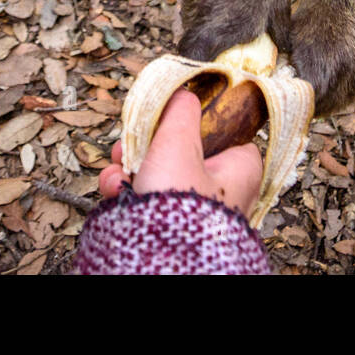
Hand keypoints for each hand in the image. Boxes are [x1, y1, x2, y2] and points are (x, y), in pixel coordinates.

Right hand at [99, 89, 262, 217]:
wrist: (158, 261)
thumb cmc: (180, 206)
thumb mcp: (178, 143)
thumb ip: (180, 111)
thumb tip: (183, 93)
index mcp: (241, 167)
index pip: (219, 131)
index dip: (186, 122)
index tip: (161, 119)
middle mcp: (224, 191)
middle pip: (180, 152)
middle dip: (145, 149)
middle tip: (128, 149)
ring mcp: (197, 212)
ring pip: (158, 177)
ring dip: (129, 173)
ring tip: (116, 177)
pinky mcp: (174, 230)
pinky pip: (149, 204)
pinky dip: (127, 198)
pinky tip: (114, 196)